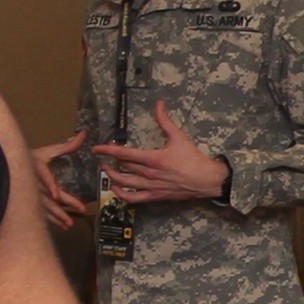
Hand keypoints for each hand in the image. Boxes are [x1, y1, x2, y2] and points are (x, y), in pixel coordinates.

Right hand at [28, 132, 89, 231]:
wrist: (14, 167)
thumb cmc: (33, 158)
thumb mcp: (50, 151)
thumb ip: (68, 145)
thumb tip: (83, 135)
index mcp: (38, 169)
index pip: (45, 178)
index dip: (50, 186)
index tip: (55, 195)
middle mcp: (35, 184)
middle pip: (49, 197)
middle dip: (62, 206)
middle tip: (79, 210)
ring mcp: (33, 195)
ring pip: (46, 208)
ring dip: (58, 216)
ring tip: (69, 224)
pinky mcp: (33, 203)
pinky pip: (43, 213)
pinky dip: (53, 220)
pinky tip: (62, 226)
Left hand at [95, 102, 229, 205]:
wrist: (206, 180)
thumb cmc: (194, 159)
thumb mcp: (179, 137)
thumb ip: (165, 121)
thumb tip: (159, 105)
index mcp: (153, 158)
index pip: (124, 154)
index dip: (108, 150)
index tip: (97, 148)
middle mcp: (149, 174)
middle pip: (122, 167)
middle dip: (111, 161)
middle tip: (104, 156)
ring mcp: (151, 187)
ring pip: (124, 183)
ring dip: (112, 177)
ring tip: (107, 170)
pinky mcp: (155, 196)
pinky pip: (134, 198)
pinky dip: (122, 195)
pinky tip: (116, 190)